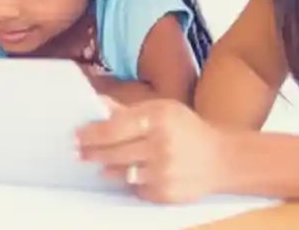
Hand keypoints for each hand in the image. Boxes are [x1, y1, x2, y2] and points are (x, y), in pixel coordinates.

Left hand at [75, 98, 228, 202]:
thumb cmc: (186, 128)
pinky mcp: (167, 194)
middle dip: (92, 153)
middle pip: (114, 152)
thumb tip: (95, 103)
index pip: (113, 129)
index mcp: (158, 118)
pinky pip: (136, 189)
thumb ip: (127, 110)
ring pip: (121, 173)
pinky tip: (127, 175)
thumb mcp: (161, 109)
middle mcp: (161, 145)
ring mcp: (164, 172)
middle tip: (78, 152)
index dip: (91, 134)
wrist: (223, 159)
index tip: (75, 136)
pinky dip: (130, 183)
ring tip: (100, 163)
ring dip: (107, 168)